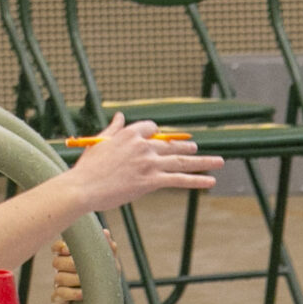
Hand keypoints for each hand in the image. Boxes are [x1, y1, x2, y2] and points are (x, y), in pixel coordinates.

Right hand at [48, 229, 119, 303]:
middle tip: (83, 269)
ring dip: (73, 279)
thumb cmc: (104, 287)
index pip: (57, 248)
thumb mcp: (109, 268)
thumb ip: (108, 250)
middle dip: (70, 264)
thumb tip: (105, 232)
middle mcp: (62, 271)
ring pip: (58, 277)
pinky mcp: (58, 301)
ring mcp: (58, 286)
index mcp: (70, 260)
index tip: (69, 249)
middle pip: (57, 262)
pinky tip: (83, 294)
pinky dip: (71, 293)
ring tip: (86, 284)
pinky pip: (59, 293)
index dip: (60, 247)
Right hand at [64, 114, 221, 211]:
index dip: (158, 135)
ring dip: (203, 162)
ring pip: (181, 161)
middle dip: (185, 147)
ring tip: (218, 162)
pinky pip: (179, 179)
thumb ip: (113, 129)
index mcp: (129, 133)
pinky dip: (197, 180)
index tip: (161, 140)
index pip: (152, 129)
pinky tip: (210, 181)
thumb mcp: (100, 142)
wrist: (83, 188)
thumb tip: (118, 115)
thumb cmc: (88, 168)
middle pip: (171, 144)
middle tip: (196, 149)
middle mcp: (143, 145)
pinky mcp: (152, 180)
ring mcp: (149, 163)